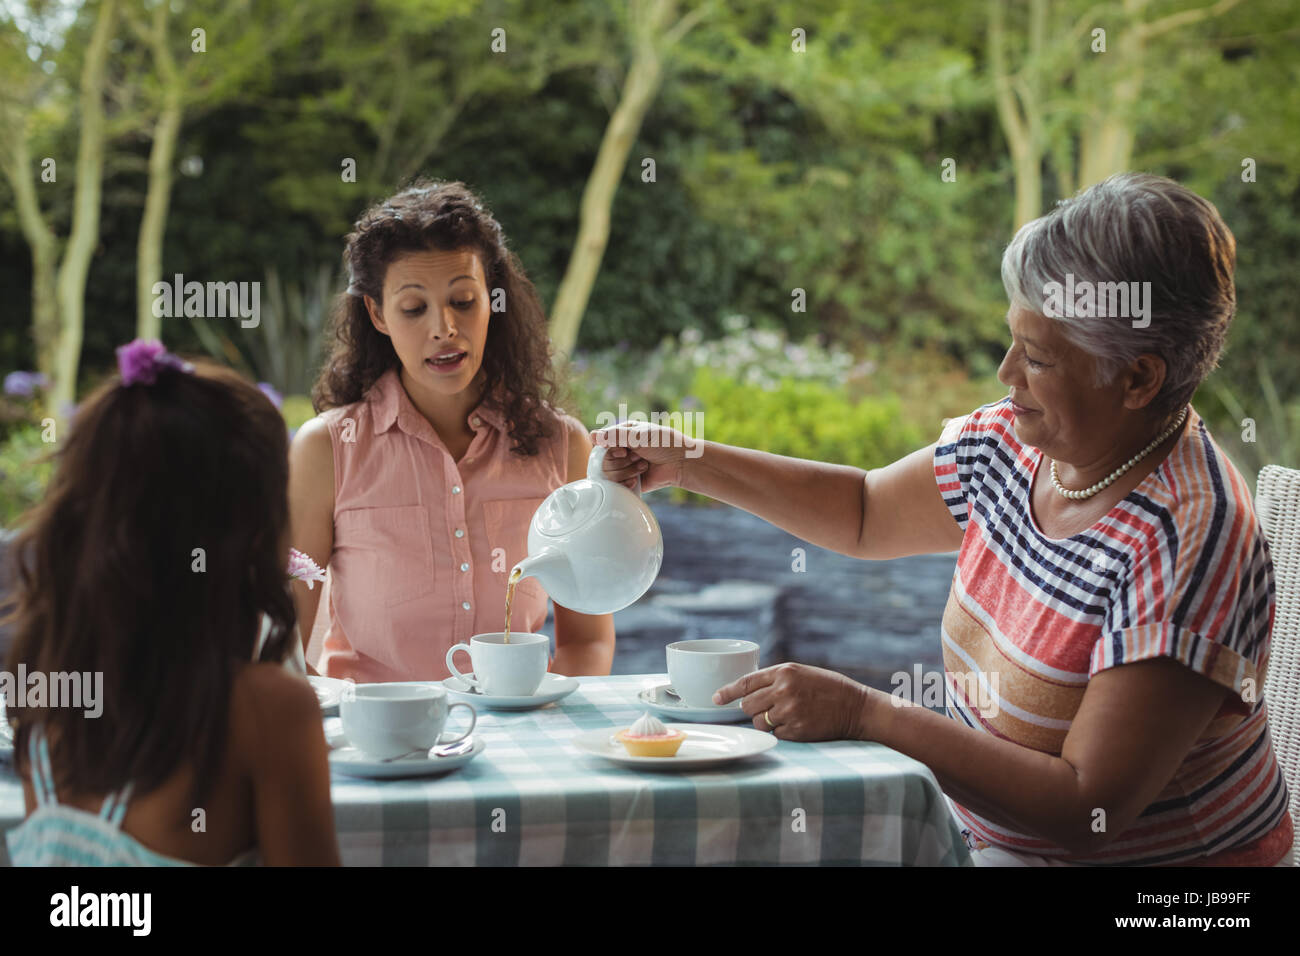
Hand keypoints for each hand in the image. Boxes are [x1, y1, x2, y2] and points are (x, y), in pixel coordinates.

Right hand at [588, 422, 691, 492]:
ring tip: (642, 466)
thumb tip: (592, 436)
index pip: (600, 444)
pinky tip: (636, 480)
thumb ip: (614, 436)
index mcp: (621, 435)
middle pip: (601, 461)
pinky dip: (625, 483)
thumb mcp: (638, 435)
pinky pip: (615, 487)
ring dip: (627, 470)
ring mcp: (623, 467)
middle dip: (622, 461)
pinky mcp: (628, 482)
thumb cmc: (663, 443)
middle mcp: (620, 451)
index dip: (609, 450)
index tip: (623, 451)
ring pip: (608, 474)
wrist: (680, 463)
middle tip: (637, 457)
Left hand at [713, 662, 869, 740]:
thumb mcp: (801, 673)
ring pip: (758, 722)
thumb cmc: (828, 688)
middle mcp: (783, 690)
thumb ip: (775, 679)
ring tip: (787, 715)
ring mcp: (789, 712)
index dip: (727, 692)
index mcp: (784, 672)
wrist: (856, 706)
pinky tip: (797, 724)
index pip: (746, 682)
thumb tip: (747, 692)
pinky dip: (781, 732)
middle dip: (752, 709)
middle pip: (747, 705)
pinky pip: (774, 734)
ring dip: (766, 722)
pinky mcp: (796, 730)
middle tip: (768, 708)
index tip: (715, 698)